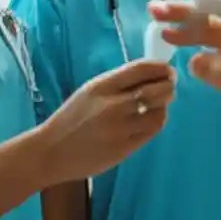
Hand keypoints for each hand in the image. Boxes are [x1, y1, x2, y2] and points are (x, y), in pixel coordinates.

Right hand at [36, 61, 175, 185]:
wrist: (51, 152)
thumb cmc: (72, 118)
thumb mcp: (90, 92)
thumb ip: (119, 83)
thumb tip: (154, 74)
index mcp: (102, 86)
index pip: (142, 69)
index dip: (161, 67)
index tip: (168, 70)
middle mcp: (112, 106)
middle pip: (157, 91)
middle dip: (169, 86)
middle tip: (170, 86)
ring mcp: (119, 129)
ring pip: (159, 113)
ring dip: (163, 107)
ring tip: (157, 105)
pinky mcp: (124, 149)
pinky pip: (151, 132)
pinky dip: (155, 122)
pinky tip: (149, 120)